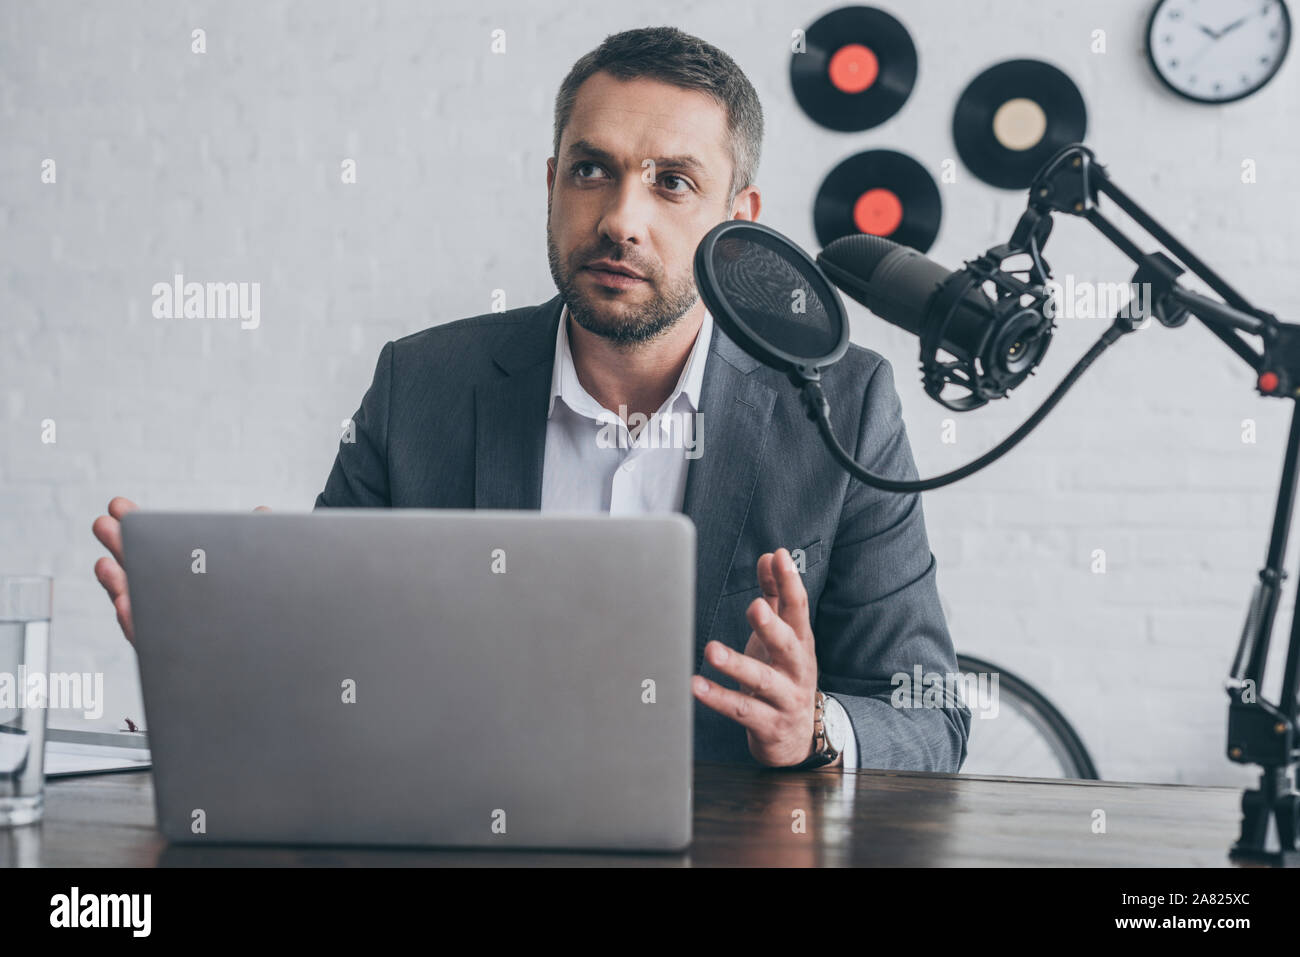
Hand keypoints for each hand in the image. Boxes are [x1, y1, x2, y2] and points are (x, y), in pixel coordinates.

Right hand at [93, 497, 270, 644]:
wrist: (281, 658)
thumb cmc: (270, 616)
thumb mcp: (266, 572)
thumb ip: (261, 543)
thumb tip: (262, 511)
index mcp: (193, 583)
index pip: (160, 552)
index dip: (138, 529)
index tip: (119, 506)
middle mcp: (179, 607)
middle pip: (142, 575)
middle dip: (120, 549)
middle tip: (102, 523)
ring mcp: (176, 633)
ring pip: (141, 610)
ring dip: (119, 587)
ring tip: (105, 565)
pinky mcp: (178, 662)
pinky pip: (153, 644)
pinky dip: (138, 625)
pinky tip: (126, 605)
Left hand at [692, 547, 827, 766]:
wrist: (798, 739)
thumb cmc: (784, 676)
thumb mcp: (784, 637)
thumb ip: (777, 596)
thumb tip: (772, 556)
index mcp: (800, 643)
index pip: (797, 608)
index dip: (791, 582)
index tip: (780, 556)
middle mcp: (797, 669)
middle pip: (787, 644)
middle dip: (771, 626)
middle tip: (754, 607)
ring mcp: (785, 699)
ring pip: (762, 681)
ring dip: (737, 665)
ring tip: (712, 650)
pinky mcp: (769, 725)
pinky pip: (742, 711)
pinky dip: (718, 698)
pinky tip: (696, 685)